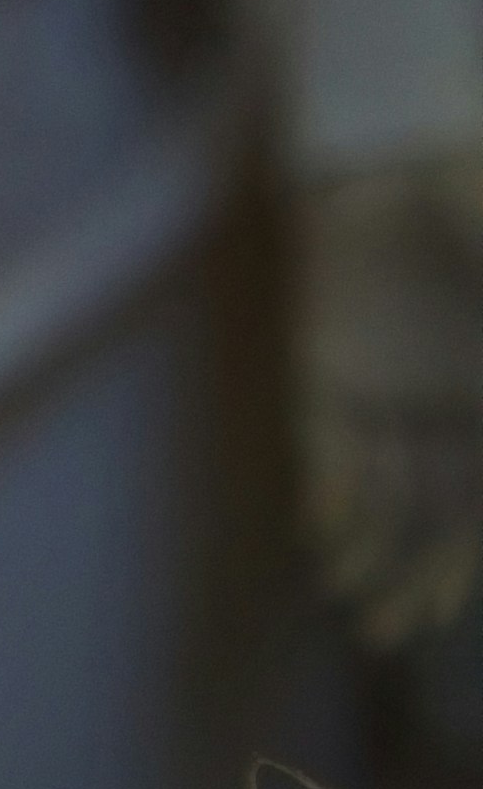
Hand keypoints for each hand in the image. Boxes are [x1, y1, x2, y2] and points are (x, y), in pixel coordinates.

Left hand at [297, 148, 482, 648]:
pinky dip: (326, 487)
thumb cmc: (474, 217)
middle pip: (428, 517)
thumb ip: (480, 410)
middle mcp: (443, 412)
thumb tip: (481, 464)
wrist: (401, 158)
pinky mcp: (328, 365)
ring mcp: (384, 392)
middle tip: (386, 631)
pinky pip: (327, 442)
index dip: (456, 563)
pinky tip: (321, 528)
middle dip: (409, 575)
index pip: (475, 509)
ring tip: (348, 600)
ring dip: (363, 547)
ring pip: (377, 493)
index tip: (439, 613)